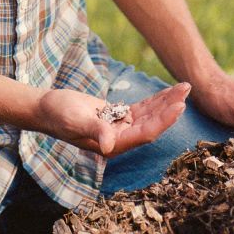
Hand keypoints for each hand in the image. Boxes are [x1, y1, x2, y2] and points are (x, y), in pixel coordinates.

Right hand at [33, 82, 191, 156]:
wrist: (46, 109)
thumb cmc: (58, 115)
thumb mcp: (75, 120)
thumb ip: (95, 130)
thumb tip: (111, 145)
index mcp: (113, 144)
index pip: (145, 132)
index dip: (163, 120)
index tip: (179, 106)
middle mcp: (120, 138)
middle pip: (152, 123)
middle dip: (170, 108)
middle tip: (187, 89)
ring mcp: (119, 127)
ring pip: (149, 115)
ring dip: (166, 102)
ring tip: (184, 87)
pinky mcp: (116, 116)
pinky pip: (141, 109)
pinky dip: (155, 100)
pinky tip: (168, 92)